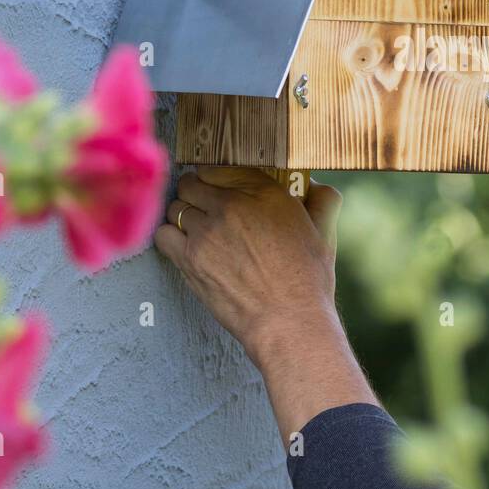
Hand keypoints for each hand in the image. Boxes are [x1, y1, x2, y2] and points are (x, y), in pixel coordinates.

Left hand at [155, 165, 340, 365]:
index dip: (217, 177)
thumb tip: (315, 184)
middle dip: (196, 191)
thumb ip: (323, 201)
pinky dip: (170, 236)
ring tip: (196, 228)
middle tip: (203, 204)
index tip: (218, 186)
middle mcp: (231, 206)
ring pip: (176, 208)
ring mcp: (207, 232)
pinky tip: (184, 245)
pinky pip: (163, 234)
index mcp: (266, 194)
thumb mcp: (325, 234)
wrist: (287, 320)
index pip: (223, 167)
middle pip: (192, 183)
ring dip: (183, 215)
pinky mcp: (189, 259)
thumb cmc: (307, 280)